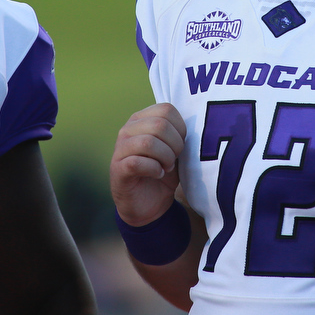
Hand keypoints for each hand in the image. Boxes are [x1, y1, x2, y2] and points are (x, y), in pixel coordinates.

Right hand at [110, 103, 186, 226]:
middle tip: (174, 159)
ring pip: (148, 142)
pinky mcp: (118, 168)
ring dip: (165, 158)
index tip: (181, 145)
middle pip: (160, 125)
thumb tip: (196, 126)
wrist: (148, 204)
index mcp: (142, 119)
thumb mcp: (174, 149)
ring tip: (166, 167)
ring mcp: (120, 148)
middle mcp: (128, 129)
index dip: (180, 128)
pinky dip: (154, 170)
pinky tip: (158, 174)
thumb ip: (179, 134)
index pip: (166, 109)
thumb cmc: (162, 171)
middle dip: (175, 145)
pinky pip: (138, 162)